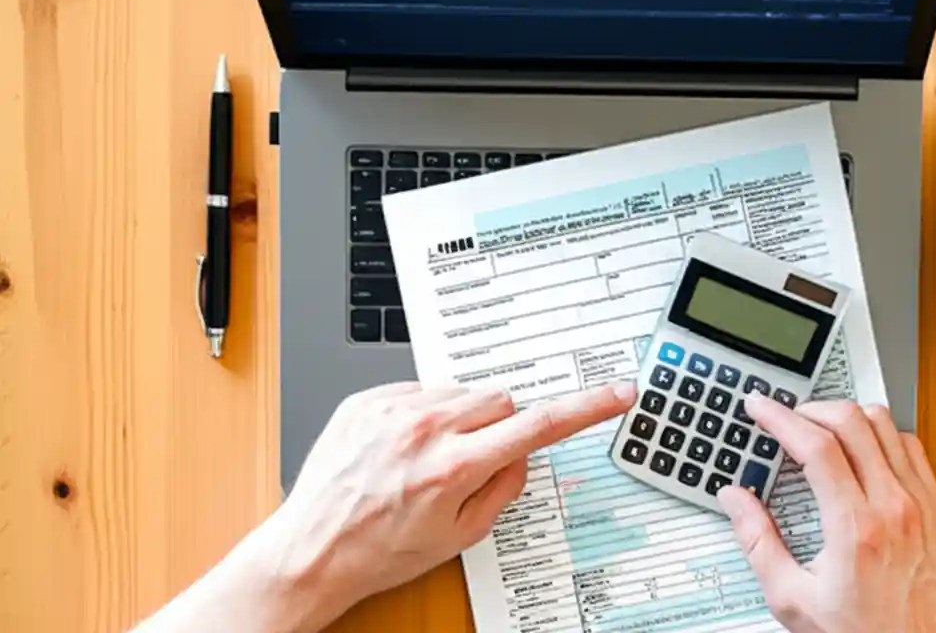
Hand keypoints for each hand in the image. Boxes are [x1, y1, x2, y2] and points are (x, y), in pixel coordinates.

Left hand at [248, 381, 636, 628]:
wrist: (312, 548)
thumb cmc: (380, 550)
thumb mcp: (459, 536)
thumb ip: (504, 488)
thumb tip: (522, 454)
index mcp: (455, 467)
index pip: (538, 426)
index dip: (586, 408)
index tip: (616, 392)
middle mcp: (426, 429)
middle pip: (500, 400)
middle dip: (500, 426)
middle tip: (475, 460)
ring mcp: (393, 409)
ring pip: (461, 392)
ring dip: (460, 418)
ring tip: (428, 458)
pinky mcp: (367, 399)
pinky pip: (420, 390)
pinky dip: (423, 414)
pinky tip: (402, 448)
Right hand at [717, 399, 935, 632]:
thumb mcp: (793, 599)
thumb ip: (757, 543)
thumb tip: (735, 501)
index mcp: (854, 527)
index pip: (816, 447)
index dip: (781, 418)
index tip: (762, 408)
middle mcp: (893, 507)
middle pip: (852, 422)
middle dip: (811, 409)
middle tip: (788, 418)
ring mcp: (920, 504)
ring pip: (886, 425)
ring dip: (848, 417)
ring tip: (822, 428)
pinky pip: (912, 447)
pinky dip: (883, 435)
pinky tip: (865, 449)